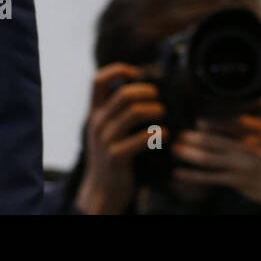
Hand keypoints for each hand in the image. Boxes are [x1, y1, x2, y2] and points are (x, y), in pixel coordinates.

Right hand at [73, 62, 165, 214]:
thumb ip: (115, 110)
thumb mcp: (106, 129)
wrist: (103, 190)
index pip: (98, 80)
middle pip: (124, 93)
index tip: (137, 75)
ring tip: (163, 114)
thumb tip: (143, 86)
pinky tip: (165, 135)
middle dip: (147, 91)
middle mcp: (98, 123)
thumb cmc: (112, 155)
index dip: (119, 70)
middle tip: (158, 98)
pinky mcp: (116, 156)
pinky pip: (141, 138)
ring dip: (155, 109)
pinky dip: (157, 133)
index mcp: (95, 113)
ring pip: (134, 112)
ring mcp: (105, 140)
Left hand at [169, 93, 260, 206]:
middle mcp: (248, 148)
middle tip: (181, 134)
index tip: (198, 120)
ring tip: (176, 149)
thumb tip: (258, 93)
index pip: (234, 124)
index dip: (215, 122)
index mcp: (257, 131)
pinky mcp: (237, 181)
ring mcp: (241, 165)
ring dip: (191, 154)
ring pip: (212, 159)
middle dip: (197, 138)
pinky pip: (211, 178)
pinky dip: (193, 176)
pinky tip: (178, 173)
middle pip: (218, 141)